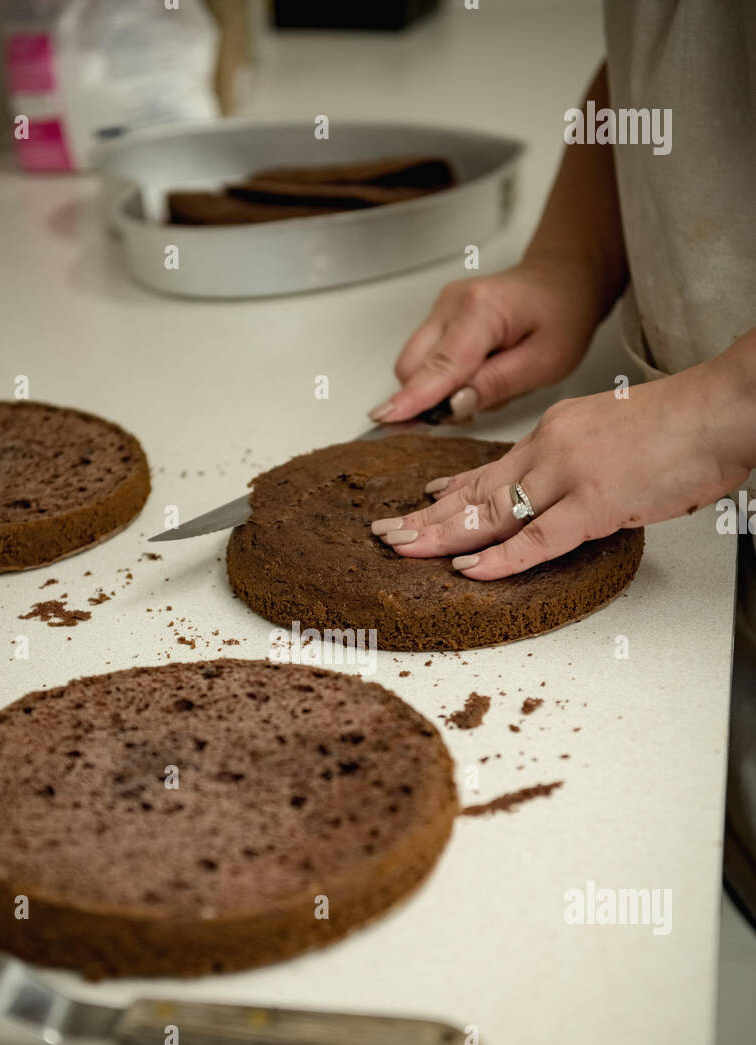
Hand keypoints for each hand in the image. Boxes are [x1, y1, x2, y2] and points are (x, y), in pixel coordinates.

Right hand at [369, 258, 607, 423]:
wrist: (561, 279)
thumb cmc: (562, 314)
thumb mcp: (546, 361)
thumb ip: (498, 384)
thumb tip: (454, 406)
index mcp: (482, 310)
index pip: (439, 365)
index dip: (414, 397)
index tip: (388, 418)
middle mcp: (452, 303)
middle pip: (413, 368)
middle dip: (431, 398)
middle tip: (477, 404)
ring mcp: (441, 308)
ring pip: (413, 366)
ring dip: (437, 389)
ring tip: (484, 382)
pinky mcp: (437, 318)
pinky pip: (423, 359)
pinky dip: (440, 377)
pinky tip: (474, 373)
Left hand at [370, 339, 755, 579]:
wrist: (721, 409)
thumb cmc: (682, 427)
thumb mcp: (614, 434)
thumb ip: (580, 461)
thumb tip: (563, 493)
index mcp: (557, 431)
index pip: (491, 466)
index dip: (451, 490)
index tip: (422, 503)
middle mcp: (552, 447)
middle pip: (478, 490)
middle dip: (428, 516)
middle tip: (387, 534)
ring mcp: (570, 474)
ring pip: (493, 512)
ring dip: (443, 535)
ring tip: (403, 550)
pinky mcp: (595, 501)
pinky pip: (537, 538)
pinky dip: (500, 558)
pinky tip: (467, 570)